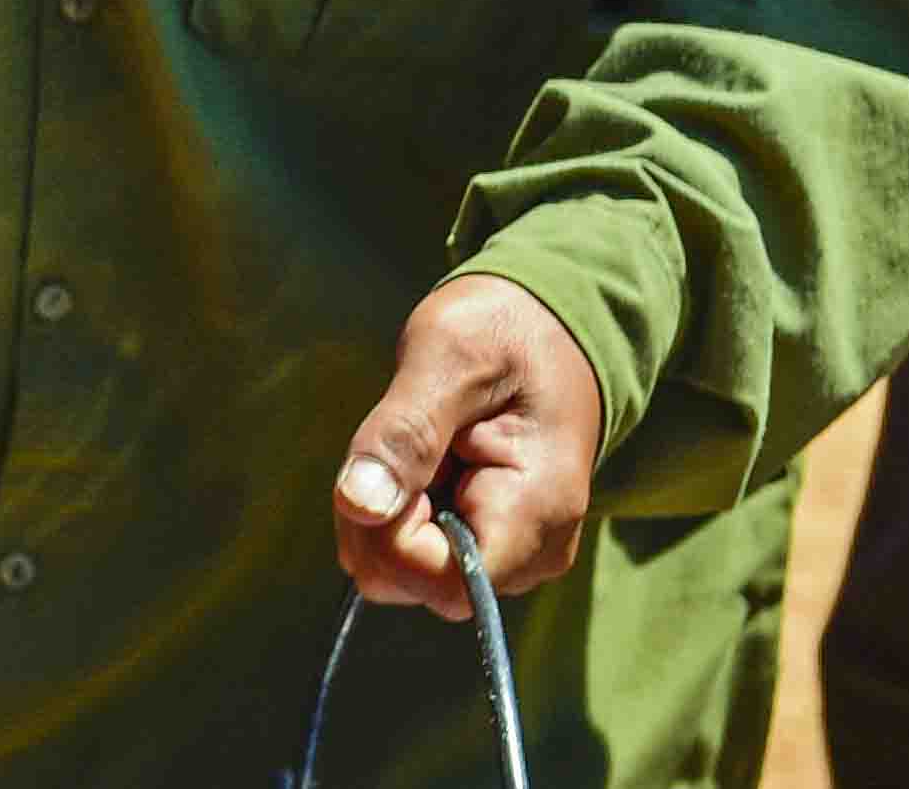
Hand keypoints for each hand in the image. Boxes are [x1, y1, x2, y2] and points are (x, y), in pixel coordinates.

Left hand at [332, 273, 604, 618]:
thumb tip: (359, 505)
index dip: (391, 533)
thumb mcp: (449, 356)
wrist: (549, 327)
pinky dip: (397, 505)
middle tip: (404, 435)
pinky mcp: (489, 542)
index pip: (444, 581)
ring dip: (386, 506)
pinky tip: (425, 458)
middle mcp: (533, 552)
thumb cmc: (504, 330)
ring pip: (405, 569)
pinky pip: (416, 550)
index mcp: (539, 509)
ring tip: (424, 439)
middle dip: (379, 516)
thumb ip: (406, 431)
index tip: (396, 461)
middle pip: (416, 581)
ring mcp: (512, 552)